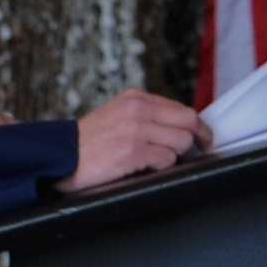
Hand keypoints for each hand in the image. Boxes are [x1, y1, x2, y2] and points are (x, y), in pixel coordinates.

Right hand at [61, 89, 209, 190]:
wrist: (63, 156)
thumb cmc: (91, 141)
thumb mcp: (118, 115)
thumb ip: (146, 116)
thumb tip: (180, 127)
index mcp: (135, 98)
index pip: (181, 108)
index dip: (198, 126)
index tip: (203, 137)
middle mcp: (137, 110)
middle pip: (189, 120)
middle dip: (201, 138)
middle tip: (202, 151)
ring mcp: (135, 130)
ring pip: (182, 141)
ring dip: (177, 155)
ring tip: (160, 160)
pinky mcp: (132, 152)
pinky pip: (167, 160)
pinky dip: (163, 166)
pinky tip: (148, 167)